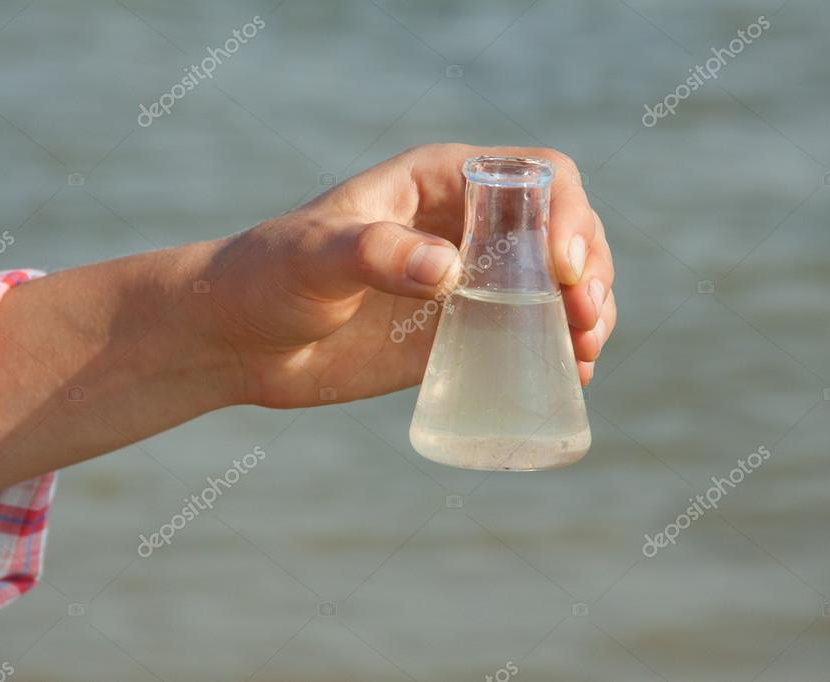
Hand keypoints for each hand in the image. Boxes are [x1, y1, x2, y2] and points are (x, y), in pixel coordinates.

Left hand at [0, 143, 614, 494]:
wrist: (241, 340)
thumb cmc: (266, 277)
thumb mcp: (312, 256)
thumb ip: (373, 253)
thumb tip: (448, 270)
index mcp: (438, 182)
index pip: (533, 177)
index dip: (565, 214)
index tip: (563, 268)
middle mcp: (465, 225)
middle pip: (561, 229)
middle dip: (588, 268)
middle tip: (582, 317)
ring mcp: (469, 279)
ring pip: (557, 281)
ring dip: (587, 310)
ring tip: (586, 349)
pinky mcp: (462, 330)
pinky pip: (529, 331)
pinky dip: (561, 347)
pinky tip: (573, 373)